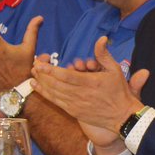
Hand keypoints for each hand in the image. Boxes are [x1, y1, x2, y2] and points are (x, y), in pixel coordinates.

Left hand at [31, 37, 147, 149]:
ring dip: (42, 83)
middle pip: (56, 84)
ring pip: (54, 93)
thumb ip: (104, 54)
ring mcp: (76, 105)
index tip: (40, 64)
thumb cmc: (119, 91)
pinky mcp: (73, 112)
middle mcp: (81, 94)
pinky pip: (56, 102)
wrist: (122, 116)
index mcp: (91, 83)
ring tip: (33, 74)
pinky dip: (45, 94)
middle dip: (43, 75)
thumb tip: (101, 38)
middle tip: (33, 65)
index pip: (66, 76)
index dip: (51, 70)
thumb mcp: (115, 70)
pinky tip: (37, 87)